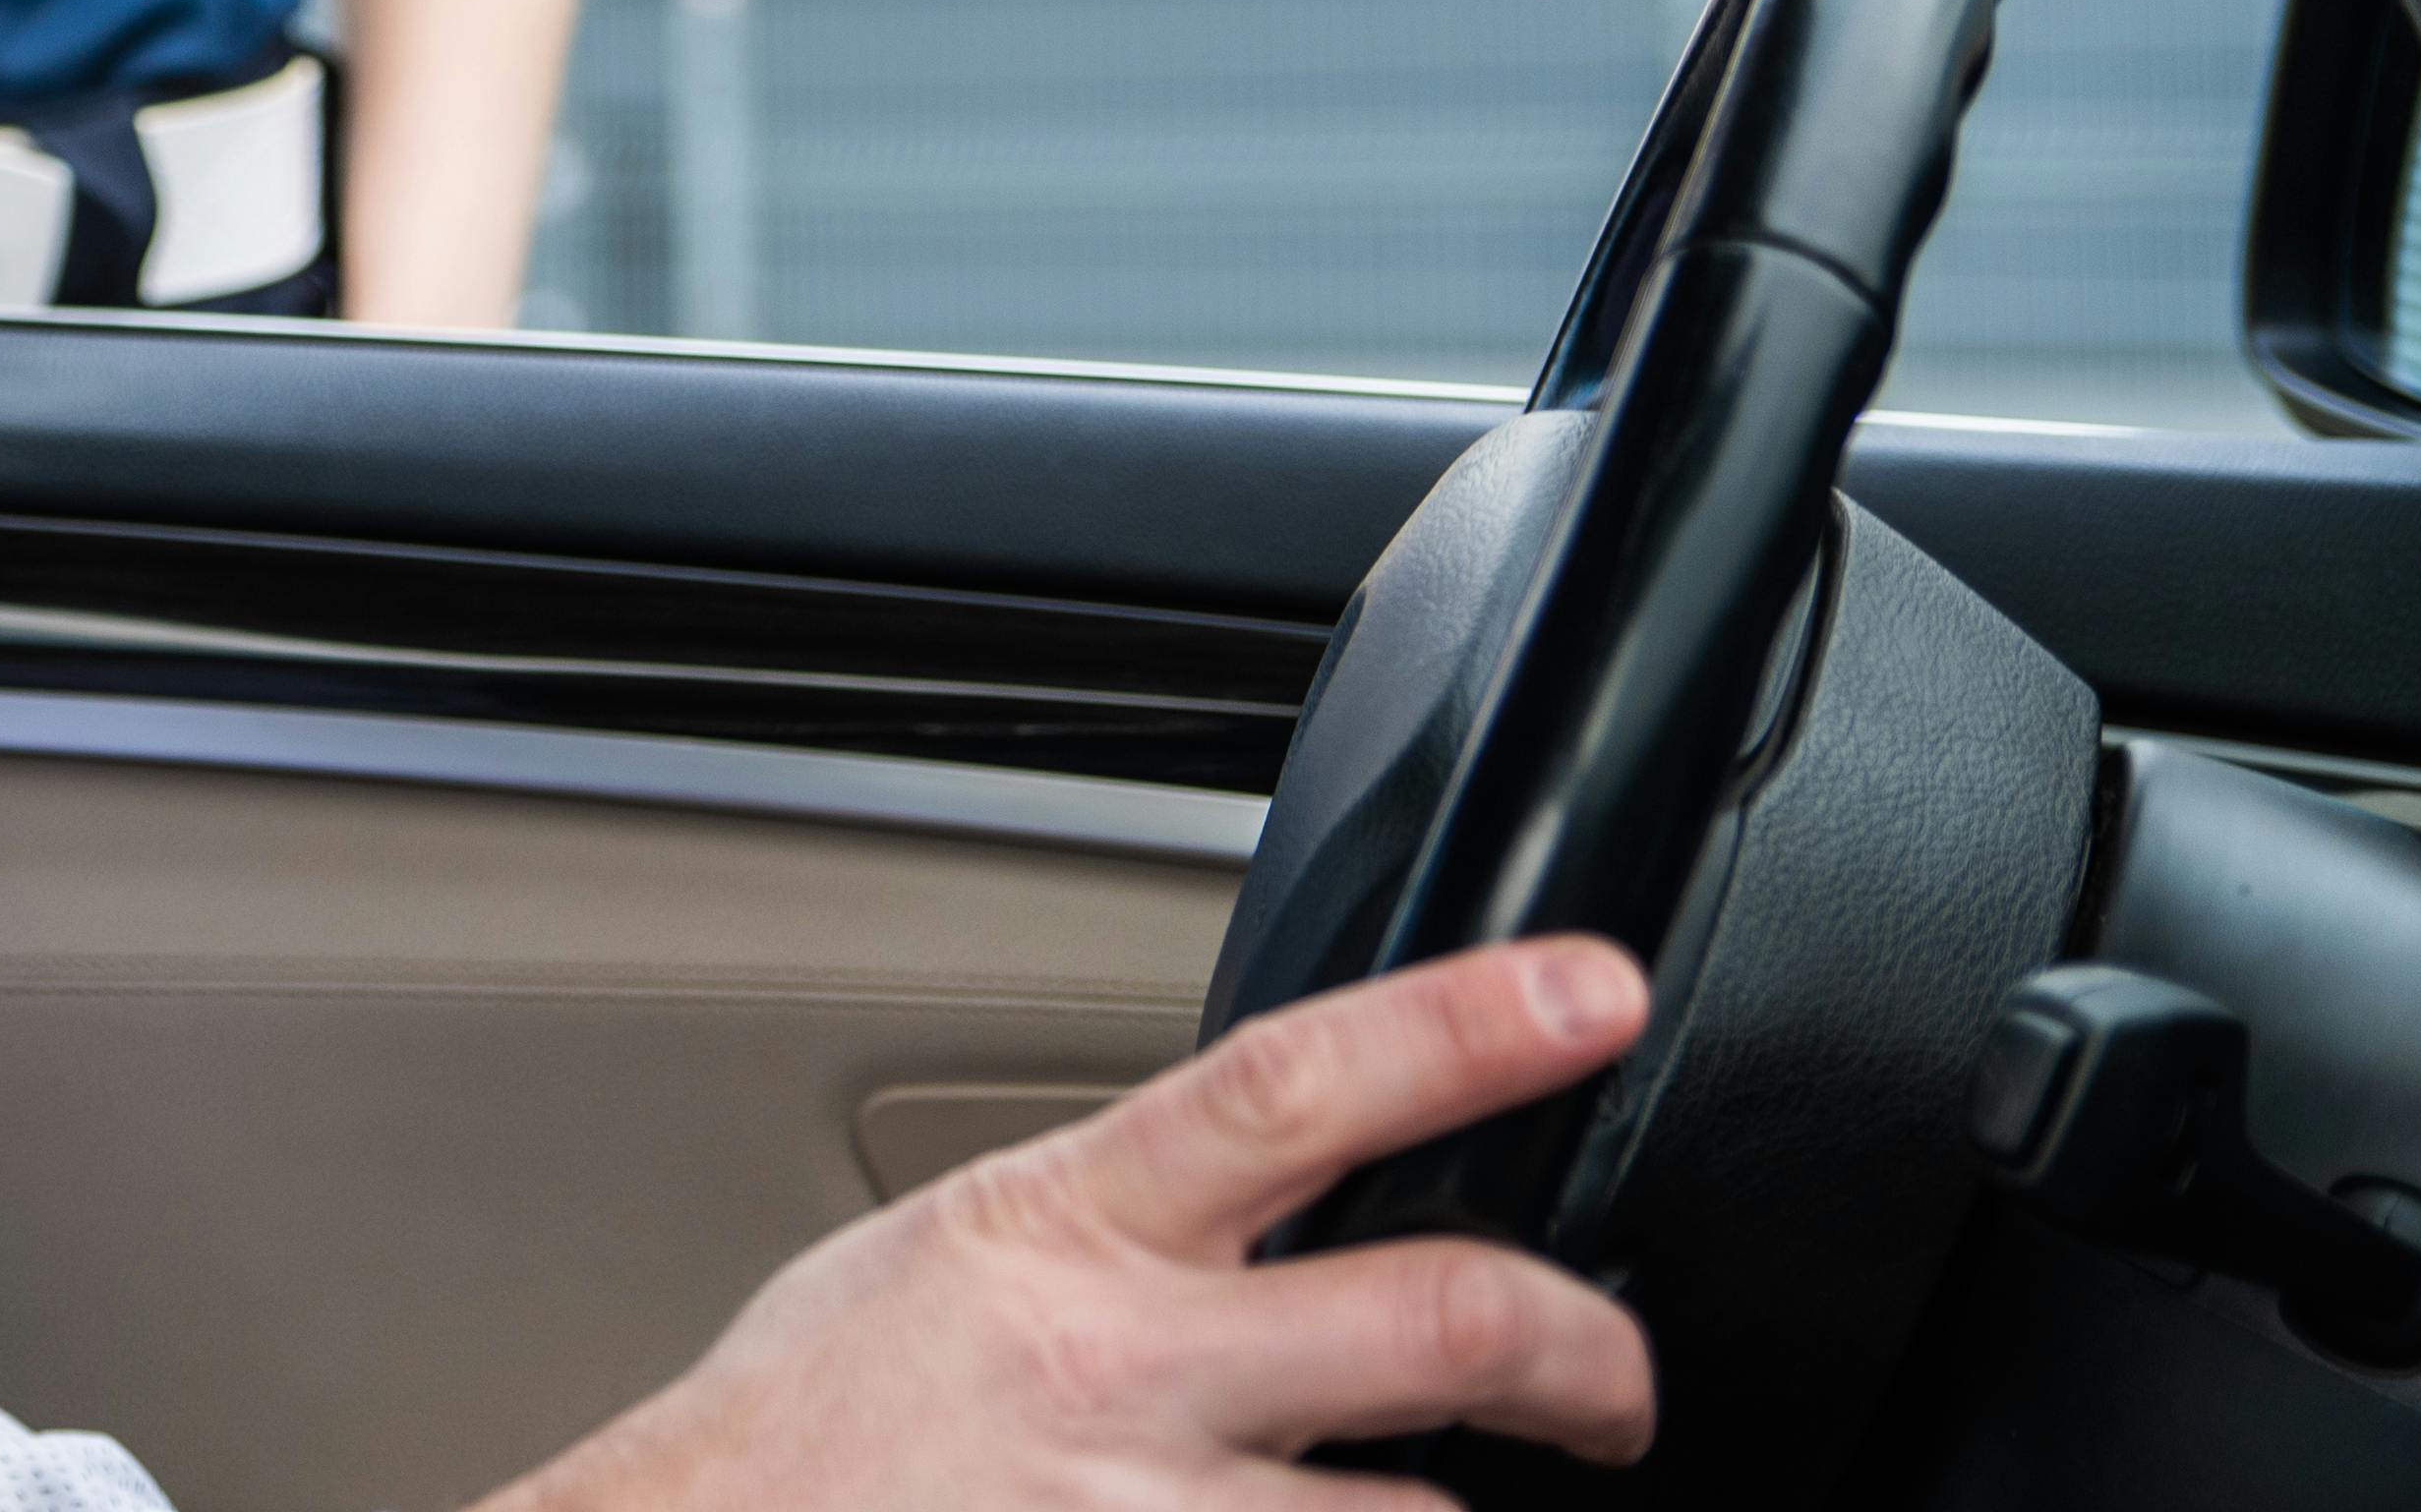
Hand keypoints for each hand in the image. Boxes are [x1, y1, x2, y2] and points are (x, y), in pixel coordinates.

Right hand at [494, 939, 1655, 1511]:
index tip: (1593, 993)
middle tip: (1616, 1386)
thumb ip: (1109, 1226)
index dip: (1465, 1027)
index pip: (1298, 1088)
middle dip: (1589, 1356)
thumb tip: (1254, 1187)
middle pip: (1443, 1319)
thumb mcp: (944, 1254)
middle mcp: (1126, 1373)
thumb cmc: (804, 1428)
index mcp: (1066, 1233)